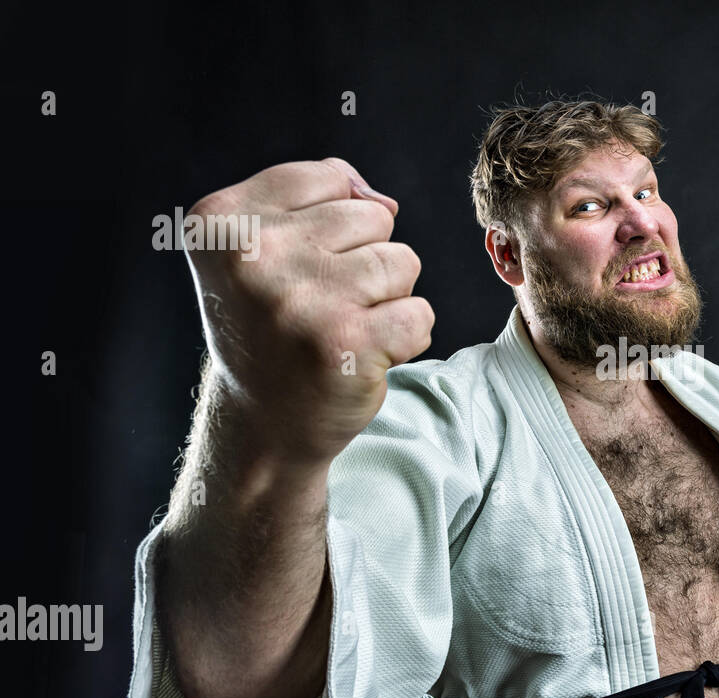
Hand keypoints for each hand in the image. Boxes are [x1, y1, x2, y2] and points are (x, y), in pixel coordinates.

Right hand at [183, 157, 432, 463]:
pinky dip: (407, 337)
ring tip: (343, 328)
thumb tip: (384, 200)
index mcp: (222, 221)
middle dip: (364, 261)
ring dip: (388, 298)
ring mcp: (302, 298)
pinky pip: (420, 313)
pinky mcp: (347, 342)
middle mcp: (254, 255)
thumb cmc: (273, 325)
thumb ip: (320, 199)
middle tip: (321, 307)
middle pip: (373, 217)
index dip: (333, 227)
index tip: (296, 271)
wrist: (261, 423)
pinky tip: (365, 355)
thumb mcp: (265, 248)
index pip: (330, 177)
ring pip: (402, 261)